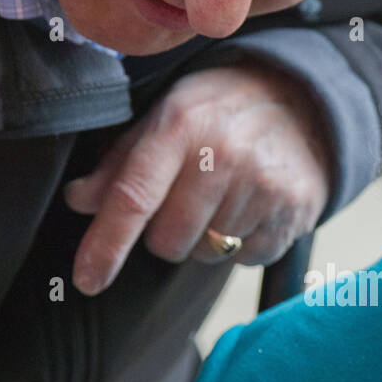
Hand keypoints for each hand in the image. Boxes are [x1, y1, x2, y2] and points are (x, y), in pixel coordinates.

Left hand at [64, 62, 331, 294]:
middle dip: (166, 234)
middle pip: (168, 241)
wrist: (303, 101)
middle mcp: (222, 155)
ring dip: (205, 239)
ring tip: (222, 199)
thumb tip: (79, 201)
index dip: (106, 244)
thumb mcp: (166, 116)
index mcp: (179, 125)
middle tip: (185, 201)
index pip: (133, 196)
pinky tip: (249, 209)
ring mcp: (262, 185)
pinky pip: (246, 258)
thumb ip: (120, 162)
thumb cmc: (219, 112)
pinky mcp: (293, 210)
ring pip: (206, 253)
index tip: (87, 280)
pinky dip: (241, 244)